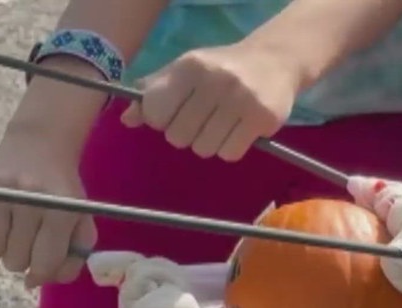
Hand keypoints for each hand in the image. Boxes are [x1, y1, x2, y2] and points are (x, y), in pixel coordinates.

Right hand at [0, 123, 95, 287]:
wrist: (39, 145)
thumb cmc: (61, 192)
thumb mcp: (80, 223)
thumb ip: (70, 260)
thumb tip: (32, 283)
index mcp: (61, 212)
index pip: (44, 264)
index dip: (40, 272)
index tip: (39, 263)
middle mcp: (30, 202)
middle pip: (14, 261)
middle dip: (20, 257)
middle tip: (25, 238)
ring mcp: (0, 194)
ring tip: (7, 229)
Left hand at [120, 41, 299, 160]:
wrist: (275, 59)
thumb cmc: (220, 68)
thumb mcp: (184, 71)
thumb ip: (153, 92)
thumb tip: (126, 120)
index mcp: (189, 66)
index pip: (154, 112)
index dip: (160, 120)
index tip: (173, 113)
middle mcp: (214, 80)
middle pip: (178, 137)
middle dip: (187, 134)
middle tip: (203, 119)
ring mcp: (241, 99)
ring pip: (204, 149)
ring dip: (210, 143)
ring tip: (222, 123)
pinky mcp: (262, 117)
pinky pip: (230, 154)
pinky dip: (230, 148)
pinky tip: (238, 130)